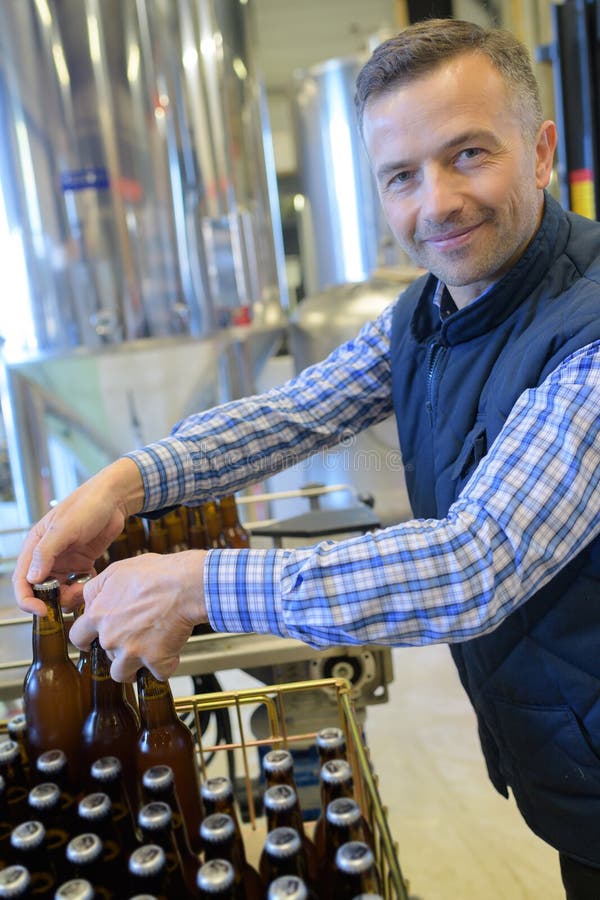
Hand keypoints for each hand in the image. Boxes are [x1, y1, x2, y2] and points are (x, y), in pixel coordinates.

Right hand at [13, 458, 144, 615]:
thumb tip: (32, 579)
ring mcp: (65, 562)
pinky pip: (78, 585)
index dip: (27, 600)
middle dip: (52, 601)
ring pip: (60, 591)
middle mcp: (48, 557)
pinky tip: (92, 582)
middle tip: (70, 600)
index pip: (22, 581)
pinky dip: (84, 589)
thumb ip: (46, 553)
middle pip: (40, 590)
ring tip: (84, 589)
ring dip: (70, 596)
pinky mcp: (82, 564)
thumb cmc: (87, 505)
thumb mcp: (64, 527)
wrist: (114, 499)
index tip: (41, 611)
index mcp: (35, 547)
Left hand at [69, 550, 207, 681]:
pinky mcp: (155, 661)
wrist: (185, 585)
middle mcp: (111, 638)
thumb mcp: (117, 570)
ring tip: (147, 654)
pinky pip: (158, 674)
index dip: (86, 640)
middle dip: (119, 649)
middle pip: (105, 657)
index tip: (93, 641)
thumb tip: (88, 599)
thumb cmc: (156, 574)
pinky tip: (170, 652)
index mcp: (99, 616)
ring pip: (124, 674)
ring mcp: (132, 653)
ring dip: (135, 666)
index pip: (77, 638)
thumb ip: (96, 588)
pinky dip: (165, 666)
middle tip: (135, 637)